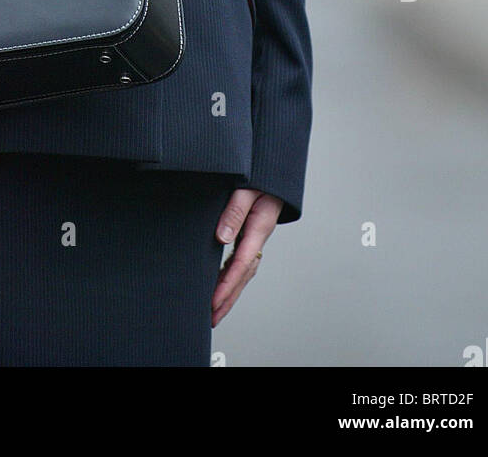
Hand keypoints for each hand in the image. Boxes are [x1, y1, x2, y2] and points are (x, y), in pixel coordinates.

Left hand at [211, 188, 282, 325]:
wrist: (274, 169)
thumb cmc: (261, 175)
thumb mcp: (247, 189)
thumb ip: (235, 211)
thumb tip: (222, 237)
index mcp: (259, 227)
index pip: (242, 263)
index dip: (227, 284)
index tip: (213, 301)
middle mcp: (259, 236)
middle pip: (244, 275)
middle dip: (228, 298)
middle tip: (212, 318)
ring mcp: (256, 236)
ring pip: (244, 271)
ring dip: (230, 292)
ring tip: (215, 311)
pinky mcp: (251, 233)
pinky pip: (242, 260)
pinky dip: (232, 277)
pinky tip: (222, 285)